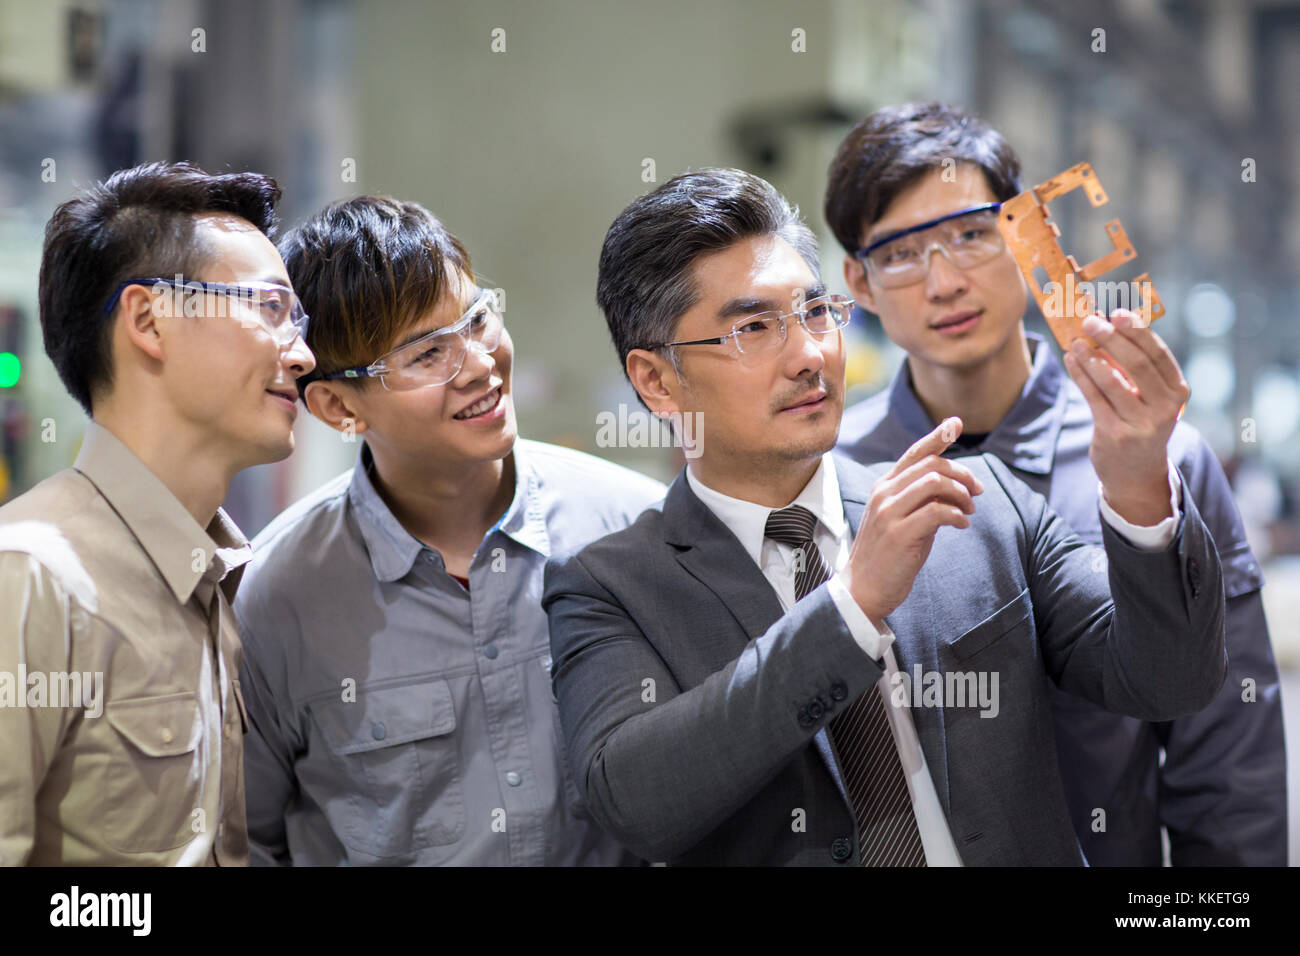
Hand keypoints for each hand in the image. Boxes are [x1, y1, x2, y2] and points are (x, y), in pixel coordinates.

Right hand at [844, 417, 983, 625]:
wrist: (863, 589)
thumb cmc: (888, 554)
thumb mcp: (903, 519)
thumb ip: (923, 499)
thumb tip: (955, 487)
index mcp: (884, 486)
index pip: (914, 453)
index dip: (937, 436)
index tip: (955, 423)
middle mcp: (884, 494)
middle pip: (931, 465)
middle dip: (962, 473)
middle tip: (978, 491)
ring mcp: (889, 513)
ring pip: (934, 483)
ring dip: (961, 494)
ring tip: (969, 510)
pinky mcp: (899, 534)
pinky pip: (937, 512)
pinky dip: (957, 515)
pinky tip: (962, 525)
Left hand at [1063, 310, 1188, 524]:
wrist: (1136, 472)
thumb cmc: (1140, 422)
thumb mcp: (1149, 397)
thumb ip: (1134, 367)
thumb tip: (1106, 328)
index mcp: (1177, 392)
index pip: (1158, 354)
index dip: (1138, 331)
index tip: (1118, 313)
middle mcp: (1164, 408)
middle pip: (1137, 364)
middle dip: (1112, 339)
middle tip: (1091, 321)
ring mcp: (1140, 423)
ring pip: (1112, 381)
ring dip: (1091, 358)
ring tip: (1076, 342)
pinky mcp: (1115, 435)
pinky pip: (1093, 398)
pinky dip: (1080, 375)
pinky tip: (1071, 360)